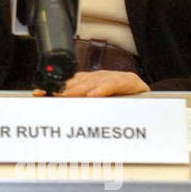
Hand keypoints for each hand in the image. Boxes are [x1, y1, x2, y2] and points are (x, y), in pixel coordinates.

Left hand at [33, 70, 149, 96]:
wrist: (152, 100)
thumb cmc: (124, 104)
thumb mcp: (99, 107)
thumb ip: (81, 107)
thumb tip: (58, 114)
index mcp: (90, 82)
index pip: (68, 83)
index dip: (53, 88)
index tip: (38, 93)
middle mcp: (99, 77)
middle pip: (78, 82)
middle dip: (62, 89)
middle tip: (50, 96)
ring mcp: (113, 78)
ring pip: (93, 83)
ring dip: (78, 89)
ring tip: (66, 96)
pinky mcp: (129, 81)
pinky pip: (113, 85)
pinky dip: (102, 90)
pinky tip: (93, 95)